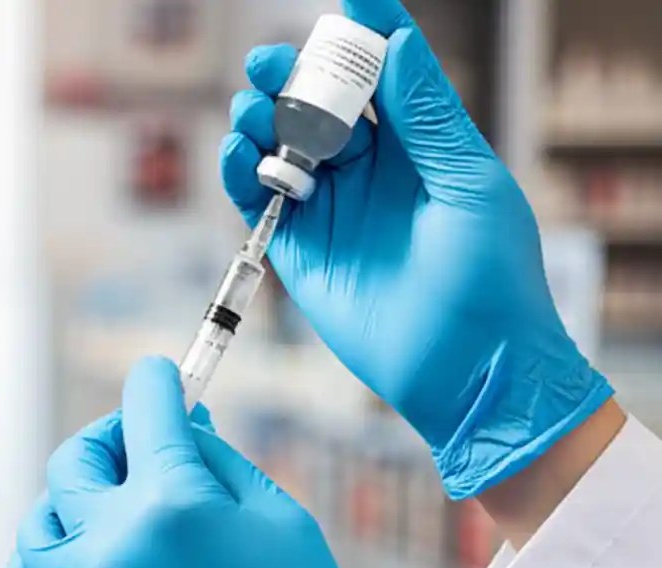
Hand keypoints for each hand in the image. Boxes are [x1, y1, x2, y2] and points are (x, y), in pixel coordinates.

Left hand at [1, 357, 409, 567]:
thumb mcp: (278, 517)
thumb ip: (217, 458)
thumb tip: (178, 419)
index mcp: (173, 504)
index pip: (144, 409)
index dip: (156, 382)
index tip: (160, 377)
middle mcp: (113, 544)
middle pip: (75, 460)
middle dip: (107, 438)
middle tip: (135, 443)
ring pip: (42, 522)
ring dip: (73, 503)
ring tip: (108, 509)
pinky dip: (37, 565)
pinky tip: (69, 558)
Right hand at [219, 0, 612, 498]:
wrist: (469, 371)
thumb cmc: (491, 279)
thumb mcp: (468, 183)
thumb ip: (427, 116)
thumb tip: (399, 43)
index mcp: (421, 149)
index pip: (386, 77)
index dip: (365, 36)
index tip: (348, 1)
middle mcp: (372, 173)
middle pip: (320, 105)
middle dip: (294, 75)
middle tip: (273, 62)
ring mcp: (332, 211)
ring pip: (281, 148)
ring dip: (260, 121)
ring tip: (252, 110)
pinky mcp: (300, 252)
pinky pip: (259, 202)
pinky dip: (240, 175)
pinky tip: (237, 154)